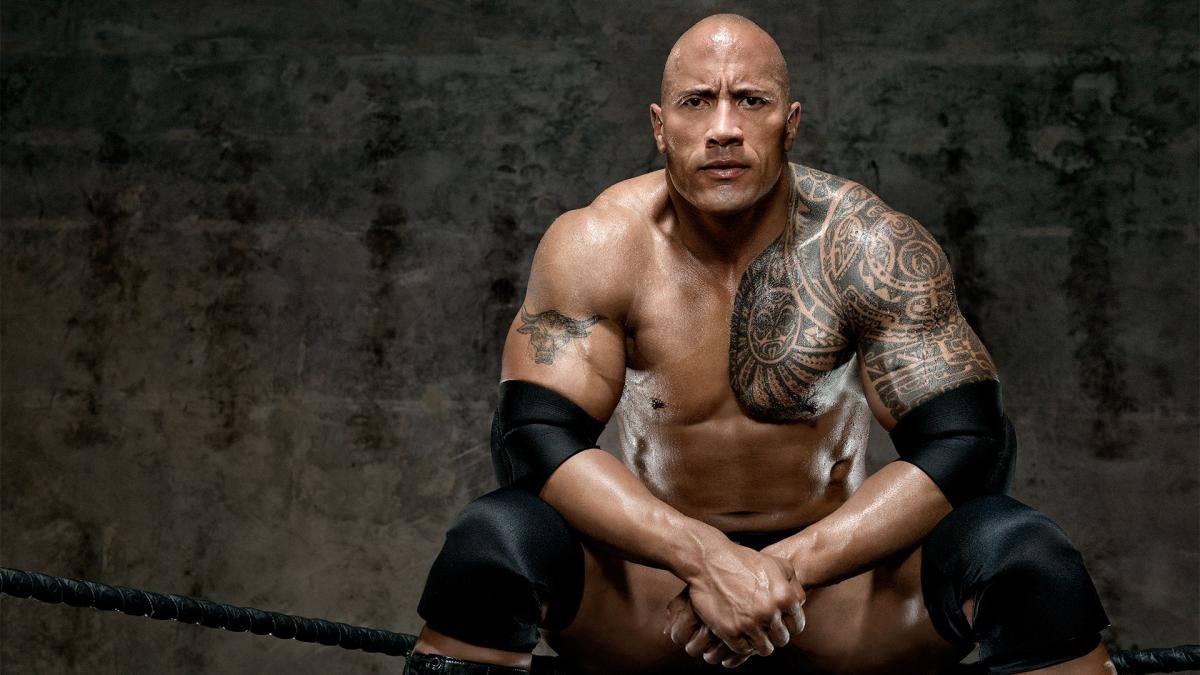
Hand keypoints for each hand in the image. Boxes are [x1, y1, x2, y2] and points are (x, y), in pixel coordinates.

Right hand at [665, 545, 805, 666]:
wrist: (708, 561)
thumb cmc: (743, 560)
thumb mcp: (776, 563)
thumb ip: (793, 583)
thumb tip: (800, 602)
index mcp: (785, 597)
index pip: (797, 626)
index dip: (788, 624)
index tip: (778, 622)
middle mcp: (770, 612)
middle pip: (781, 639)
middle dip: (774, 634)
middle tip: (763, 626)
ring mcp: (750, 624)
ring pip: (764, 649)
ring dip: (759, 642)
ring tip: (751, 632)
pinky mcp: (730, 632)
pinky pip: (743, 650)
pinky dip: (741, 644)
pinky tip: (738, 632)